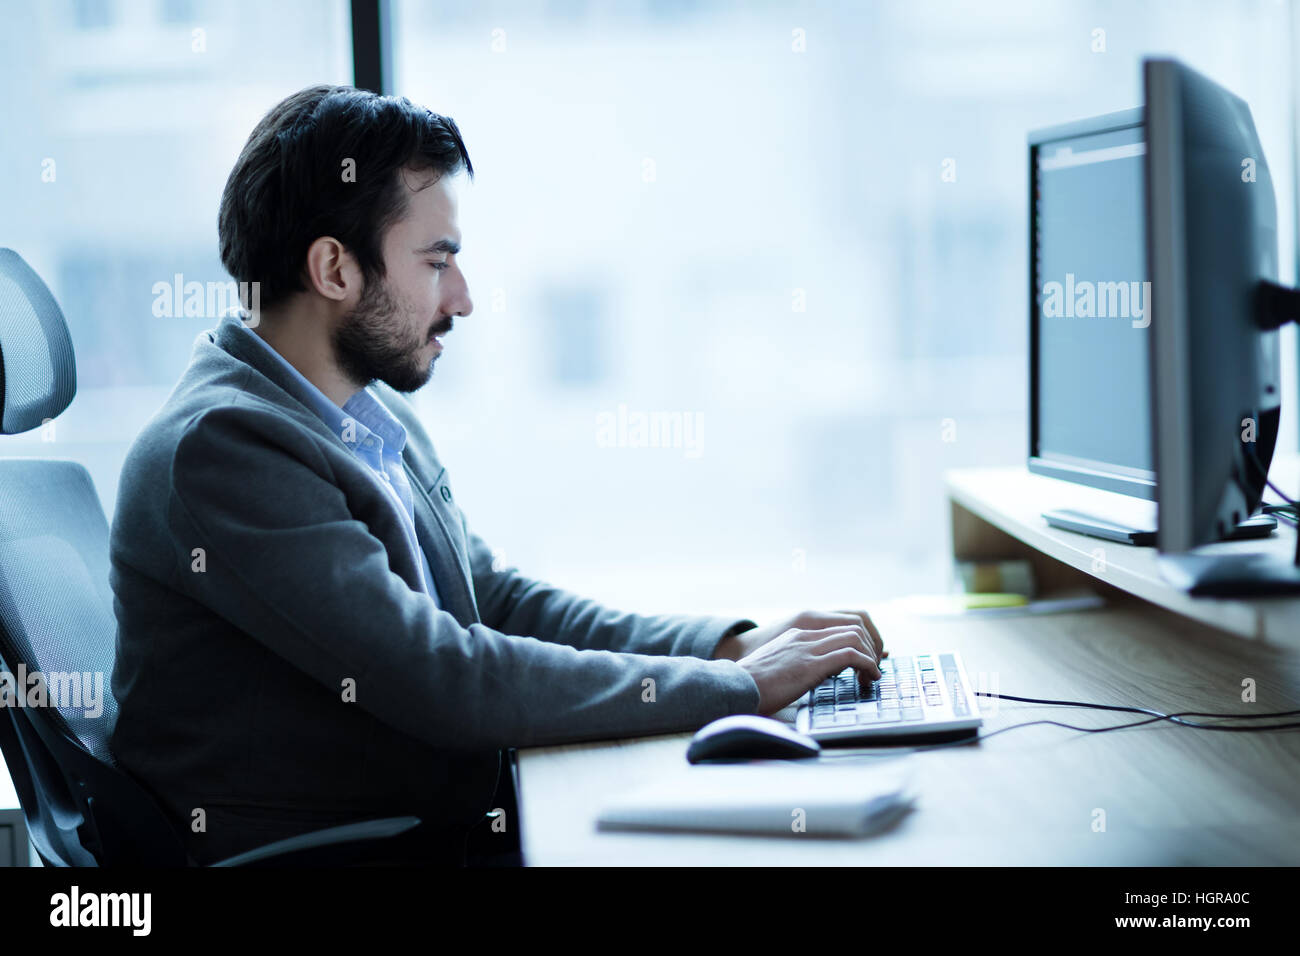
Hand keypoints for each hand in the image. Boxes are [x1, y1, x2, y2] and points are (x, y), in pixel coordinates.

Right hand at [714, 609, 886, 715]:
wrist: (733, 688)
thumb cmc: (751, 686)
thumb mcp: (777, 669)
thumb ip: (796, 666)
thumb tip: (810, 679)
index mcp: (796, 635)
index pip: (840, 626)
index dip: (861, 641)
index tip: (867, 661)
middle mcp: (804, 636)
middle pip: (853, 627)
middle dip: (871, 648)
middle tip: (874, 671)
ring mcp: (808, 648)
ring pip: (856, 638)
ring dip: (871, 658)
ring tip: (872, 678)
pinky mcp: (811, 664)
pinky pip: (851, 655)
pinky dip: (868, 666)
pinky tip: (869, 680)